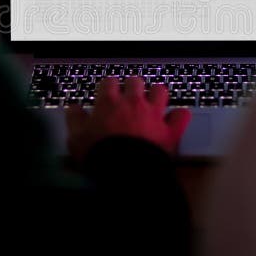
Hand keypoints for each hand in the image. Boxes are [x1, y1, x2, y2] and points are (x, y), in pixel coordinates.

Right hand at [65, 76, 191, 160]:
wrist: (125, 174)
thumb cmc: (100, 156)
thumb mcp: (76, 138)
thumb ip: (75, 119)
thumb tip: (73, 109)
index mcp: (109, 103)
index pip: (109, 82)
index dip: (108, 87)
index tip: (107, 93)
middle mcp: (133, 103)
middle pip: (135, 81)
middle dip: (132, 86)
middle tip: (129, 96)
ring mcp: (154, 115)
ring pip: (160, 91)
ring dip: (157, 94)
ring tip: (153, 102)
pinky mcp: (170, 131)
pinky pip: (182, 115)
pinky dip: (179, 116)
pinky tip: (175, 119)